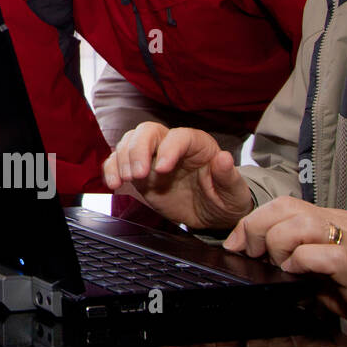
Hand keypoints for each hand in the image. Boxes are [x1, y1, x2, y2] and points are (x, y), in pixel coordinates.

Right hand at [102, 121, 251, 229]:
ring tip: (126, 180)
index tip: (162, 169)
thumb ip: (229, 177)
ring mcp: (151, 156)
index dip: (168, 149)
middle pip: (147, 132)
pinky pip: (117, 162)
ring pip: (129, 142)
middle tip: (138, 174)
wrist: (211, 214)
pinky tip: (114, 183)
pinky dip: (111, 170)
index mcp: (197, 145)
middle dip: (138, 150)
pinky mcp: (138, 170)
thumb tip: (224, 158)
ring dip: (122, 160)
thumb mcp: (234, 193)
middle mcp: (171, 145)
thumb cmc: (225, 200)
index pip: (178, 137)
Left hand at [225, 197, 346, 321]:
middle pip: (286, 206)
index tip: (236, 243)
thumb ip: (289, 251)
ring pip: (302, 223)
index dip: (252, 221)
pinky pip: (325, 254)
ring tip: (282, 265)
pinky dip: (303, 261)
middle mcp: (341, 224)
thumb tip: (249, 249)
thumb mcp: (314, 265)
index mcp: (329, 219)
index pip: (282, 204)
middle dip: (257, 228)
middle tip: (252, 253)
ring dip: (279, 244)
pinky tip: (297, 272)